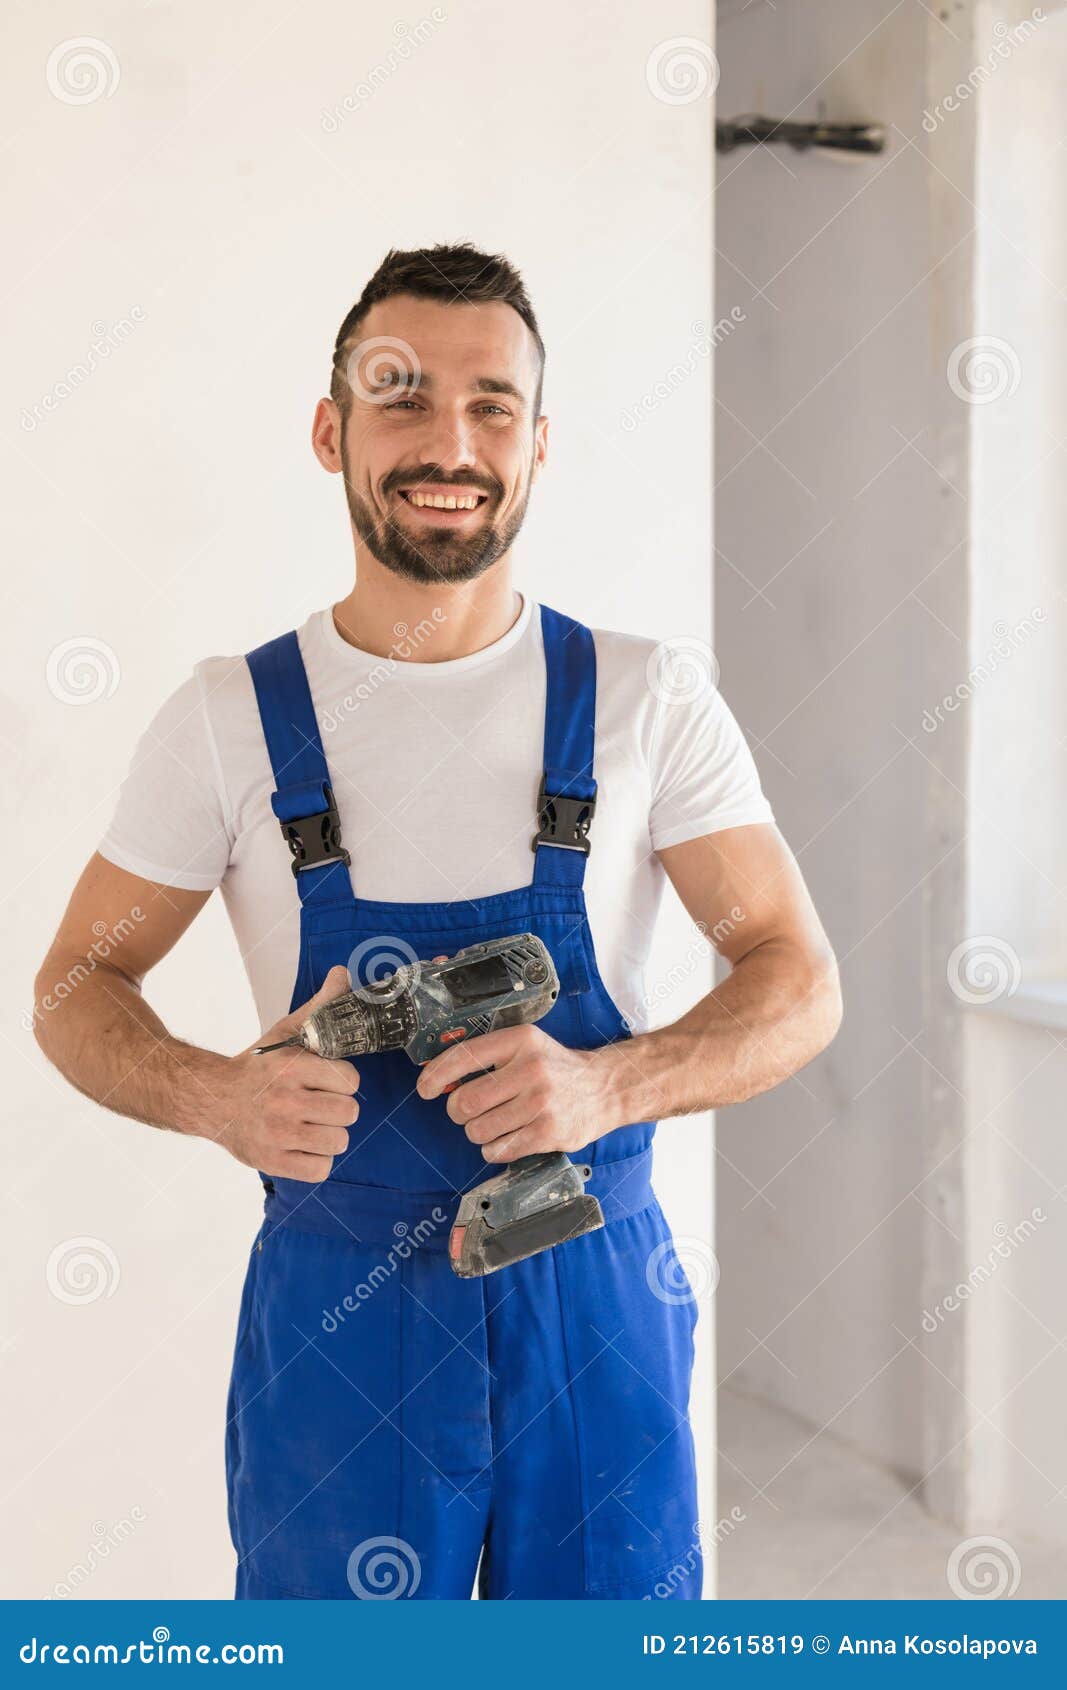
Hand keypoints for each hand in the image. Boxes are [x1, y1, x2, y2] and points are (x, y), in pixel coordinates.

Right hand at [202, 966, 358, 1182]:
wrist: (210, 1100)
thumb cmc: (258, 1066)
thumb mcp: (286, 1032)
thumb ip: (320, 1006)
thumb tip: (342, 972)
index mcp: (290, 1068)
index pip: (350, 1080)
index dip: (342, 1080)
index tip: (326, 1080)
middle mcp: (284, 1102)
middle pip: (349, 1113)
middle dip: (338, 1108)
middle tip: (319, 1103)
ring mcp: (277, 1135)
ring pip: (339, 1142)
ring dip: (329, 1134)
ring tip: (311, 1123)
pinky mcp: (272, 1163)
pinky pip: (321, 1169)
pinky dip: (316, 1160)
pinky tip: (302, 1145)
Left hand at [416, 1022, 609, 1162]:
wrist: (605, 1088)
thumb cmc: (557, 1069)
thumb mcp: (526, 1047)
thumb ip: (488, 1056)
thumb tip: (439, 1077)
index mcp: (521, 1041)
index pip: (465, 1056)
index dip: (436, 1075)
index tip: (425, 1088)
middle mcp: (531, 1069)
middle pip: (467, 1101)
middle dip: (457, 1111)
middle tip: (465, 1111)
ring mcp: (541, 1104)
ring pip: (478, 1129)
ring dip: (477, 1132)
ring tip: (493, 1124)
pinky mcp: (548, 1133)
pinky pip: (498, 1150)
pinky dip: (494, 1148)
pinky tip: (507, 1137)